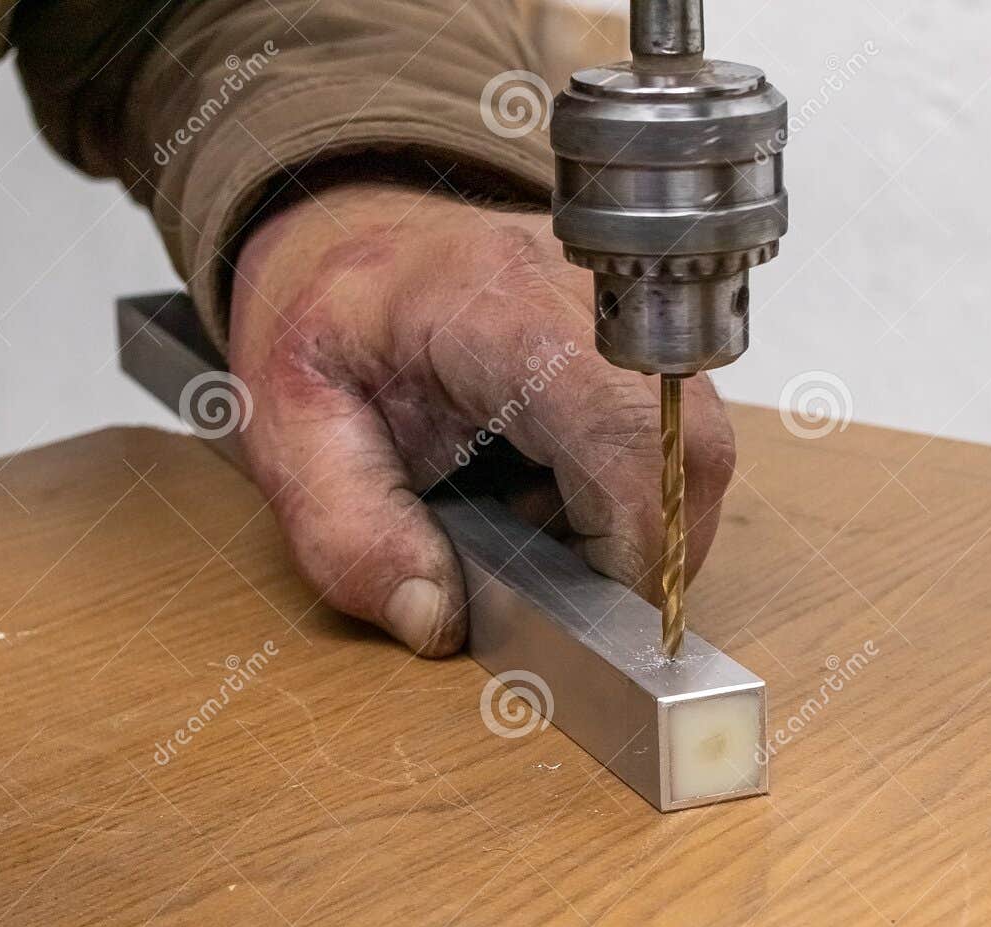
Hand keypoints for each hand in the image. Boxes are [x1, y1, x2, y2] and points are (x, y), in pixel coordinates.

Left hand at [227, 183, 736, 655]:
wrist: (353, 243)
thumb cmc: (327, 331)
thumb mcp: (293, 440)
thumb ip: (351, 536)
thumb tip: (437, 619)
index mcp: (500, 307)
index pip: (628, 432)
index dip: (628, 543)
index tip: (583, 612)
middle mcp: (593, 296)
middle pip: (690, 450)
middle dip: (638, 548)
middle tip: (552, 577)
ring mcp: (635, 313)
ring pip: (697, 452)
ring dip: (633, 522)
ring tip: (536, 518)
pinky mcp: (651, 340)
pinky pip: (683, 442)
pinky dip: (633, 494)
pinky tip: (559, 487)